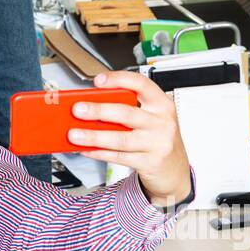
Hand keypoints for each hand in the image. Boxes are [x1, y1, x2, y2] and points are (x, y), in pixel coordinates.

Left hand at [68, 70, 190, 205]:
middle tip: (78, 109)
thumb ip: (128, 109)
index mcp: (162, 104)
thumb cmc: (158, 138)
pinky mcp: (149, 162)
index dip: (119, 80)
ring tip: (74, 134)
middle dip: (98, 110)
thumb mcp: (151, 118)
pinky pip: (118, 157)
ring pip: (120, 139)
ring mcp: (157, 144)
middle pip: (126, 113)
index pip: (141, 84)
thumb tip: (92, 104)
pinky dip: (99, 152)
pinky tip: (86, 149)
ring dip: (93, 136)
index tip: (98, 80)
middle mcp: (162, 123)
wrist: (175, 171)